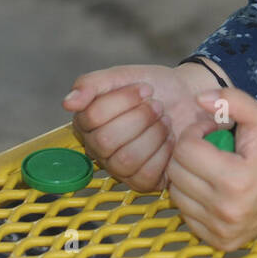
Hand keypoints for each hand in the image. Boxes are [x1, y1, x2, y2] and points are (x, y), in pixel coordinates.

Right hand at [63, 64, 219, 191]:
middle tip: (157, 105)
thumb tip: (68, 102)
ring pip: (125, 159)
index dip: (122, 100)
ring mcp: (119, 168)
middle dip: (139, 117)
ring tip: (164, 120)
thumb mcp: (123, 75)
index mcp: (87, 122)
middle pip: (106, 140)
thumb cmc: (153, 87)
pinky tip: (169, 139)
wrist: (188, 99)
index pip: (91, 117)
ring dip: (152, 134)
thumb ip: (91, 84)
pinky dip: (163, 152)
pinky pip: (145, 175)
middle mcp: (98, 149)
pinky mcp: (142, 182)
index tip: (146, 88)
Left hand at [166, 88, 256, 251]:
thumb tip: (198, 99)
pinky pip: (185, 214)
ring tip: (209, 166)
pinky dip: (193, 198)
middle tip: (208, 147)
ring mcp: (222, 230)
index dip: (194, 132)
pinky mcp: (220, 241)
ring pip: (176, 194)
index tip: (210, 130)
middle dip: (187, 152)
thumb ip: (230, 100)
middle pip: (176, 172)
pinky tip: (210, 187)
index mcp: (235, 180)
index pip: (185, 149)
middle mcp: (227, 210)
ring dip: (187, 175)